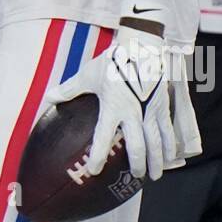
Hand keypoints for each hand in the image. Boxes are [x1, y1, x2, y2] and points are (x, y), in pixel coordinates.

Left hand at [45, 21, 175, 179]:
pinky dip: (171, 144)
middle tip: (138, 176)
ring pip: (157, 141)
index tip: (94, 170)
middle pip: (138, 145)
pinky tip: (172, 155)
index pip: (103, 137)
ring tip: (156, 175)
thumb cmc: (113, 60)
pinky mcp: (163, 104)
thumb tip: (49, 98)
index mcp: (113, 106)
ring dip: (157, 160)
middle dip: (138, 164)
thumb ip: (69, 89)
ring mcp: (151, 109)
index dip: (98, 156)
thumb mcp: (88, 74)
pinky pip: (169, 128)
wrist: (141, 45)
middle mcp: (133, 112)